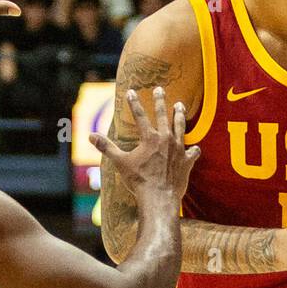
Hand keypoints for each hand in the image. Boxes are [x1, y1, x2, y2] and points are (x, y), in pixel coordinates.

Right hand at [89, 87, 199, 207]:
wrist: (159, 197)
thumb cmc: (139, 181)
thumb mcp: (120, 163)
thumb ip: (106, 147)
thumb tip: (90, 136)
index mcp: (149, 138)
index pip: (139, 115)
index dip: (134, 102)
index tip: (130, 91)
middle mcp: (165, 139)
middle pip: (163, 115)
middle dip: (160, 101)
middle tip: (159, 89)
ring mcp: (178, 149)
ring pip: (180, 127)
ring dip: (179, 115)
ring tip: (180, 106)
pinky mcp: (187, 161)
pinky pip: (193, 152)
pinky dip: (194, 150)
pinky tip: (196, 148)